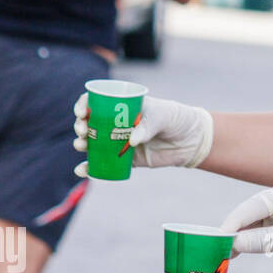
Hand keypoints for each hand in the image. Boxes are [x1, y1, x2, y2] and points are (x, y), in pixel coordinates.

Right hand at [73, 93, 213, 176]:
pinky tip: (81, 170)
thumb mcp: (163, 115)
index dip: (84, 105)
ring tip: (82, 145)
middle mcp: (117, 123)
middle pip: (90, 123)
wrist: (192, 140)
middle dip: (80, 126)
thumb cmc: (177, 119)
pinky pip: (104, 164)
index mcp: (123, 106)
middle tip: (83, 130)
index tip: (82, 112)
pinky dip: (91, 168)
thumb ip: (147, 126)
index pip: (96, 102)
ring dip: (82, 144)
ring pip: (93, 143)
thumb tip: (132, 141)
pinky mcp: (126, 159)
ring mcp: (120, 141)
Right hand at [220, 178, 272, 272]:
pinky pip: (262, 233)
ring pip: (253, 225)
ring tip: (220, 256)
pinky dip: (251, 244)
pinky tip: (237, 255)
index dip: (230, 224)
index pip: (251, 207)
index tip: (212, 240)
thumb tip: (232, 244)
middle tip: (210, 250)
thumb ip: (263, 240)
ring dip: (239, 240)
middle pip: (248, 215)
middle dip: (232, 232)